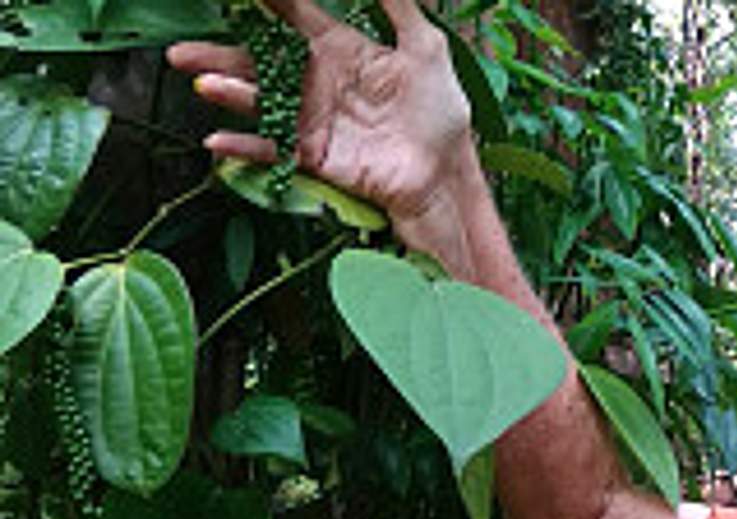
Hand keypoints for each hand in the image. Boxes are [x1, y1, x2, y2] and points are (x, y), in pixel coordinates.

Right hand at [167, 0, 473, 247]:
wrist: (445, 175)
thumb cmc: (440, 113)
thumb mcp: (425, 48)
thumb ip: (396, 3)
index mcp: (340, 49)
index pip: (292, 14)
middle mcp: (318, 82)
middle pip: (260, 60)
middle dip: (221, 52)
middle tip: (182, 48)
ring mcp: (314, 120)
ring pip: (260, 101)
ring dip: (227, 92)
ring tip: (200, 81)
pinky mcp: (316, 157)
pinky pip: (273, 149)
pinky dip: (245, 146)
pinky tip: (216, 140)